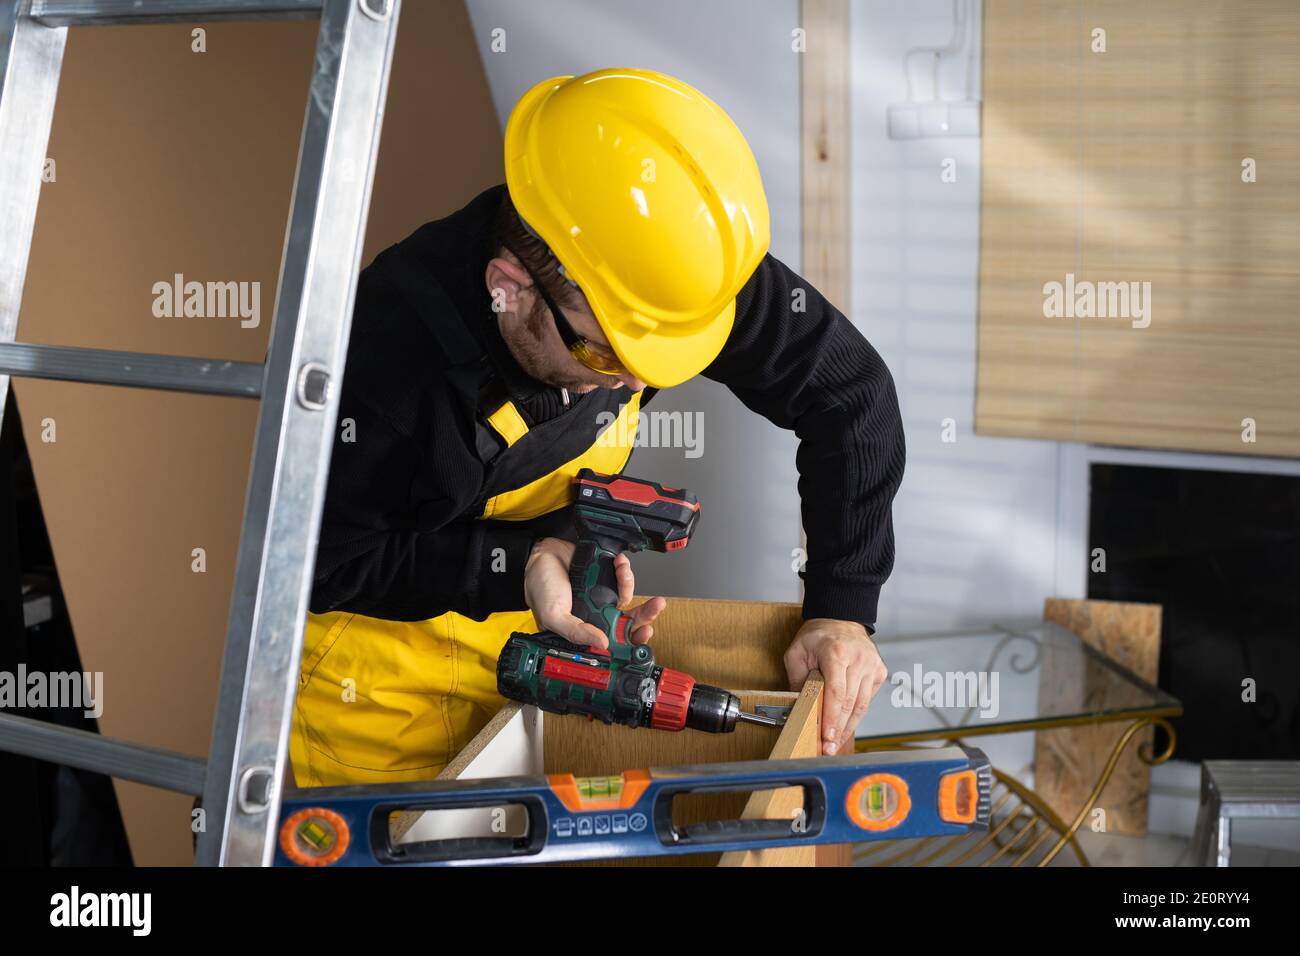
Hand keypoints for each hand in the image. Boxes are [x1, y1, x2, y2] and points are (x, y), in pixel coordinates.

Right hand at [523, 537, 666, 650]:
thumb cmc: (539, 588)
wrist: (540, 555)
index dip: (630, 642)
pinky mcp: (604, 578)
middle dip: (645, 616)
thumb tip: (602, 643)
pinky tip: (618, 563)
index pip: (612, 643)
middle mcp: (596, 616)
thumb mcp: (553, 615)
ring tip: (623, 571)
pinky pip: (621, 579)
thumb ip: (576, 631)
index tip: (643, 636)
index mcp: (584, 631)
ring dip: (630, 585)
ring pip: (627, 598)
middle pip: (627, 622)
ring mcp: (601, 597)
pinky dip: (623, 571)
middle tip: (655, 608)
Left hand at [784, 618, 886, 755]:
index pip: (837, 692)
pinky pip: (867, 699)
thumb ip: (798, 678)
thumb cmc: (817, 636)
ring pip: (862, 705)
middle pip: (850, 703)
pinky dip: (856, 713)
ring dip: (848, 726)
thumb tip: (801, 706)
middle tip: (828, 748)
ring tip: (835, 743)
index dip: (832, 717)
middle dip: (839, 728)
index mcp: (837, 653)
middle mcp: (859, 659)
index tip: (827, 736)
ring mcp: (873, 665)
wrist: (840, 618)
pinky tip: (846, 726)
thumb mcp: (797, 652)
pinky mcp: (879, 672)